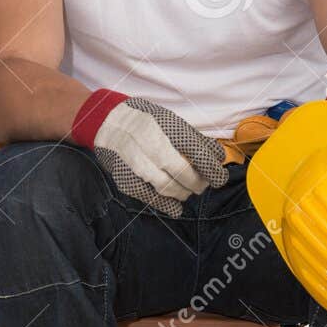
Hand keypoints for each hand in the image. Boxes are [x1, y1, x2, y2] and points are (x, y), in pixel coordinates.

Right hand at [71, 89, 228, 217]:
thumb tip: (219, 157)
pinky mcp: (126, 179)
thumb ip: (195, 139)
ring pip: (169, 188)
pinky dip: (167, 205)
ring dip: (184, 193)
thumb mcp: (171, 120)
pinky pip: (151, 198)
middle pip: (184, 173)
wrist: (107, 122)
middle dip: (199, 183)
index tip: (219, 178)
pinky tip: (176, 207)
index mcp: (166, 126)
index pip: (197, 152)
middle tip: (202, 185)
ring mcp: (137, 164)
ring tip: (188, 191)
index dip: (213, 170)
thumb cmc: (144, 120)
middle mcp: (151, 144)